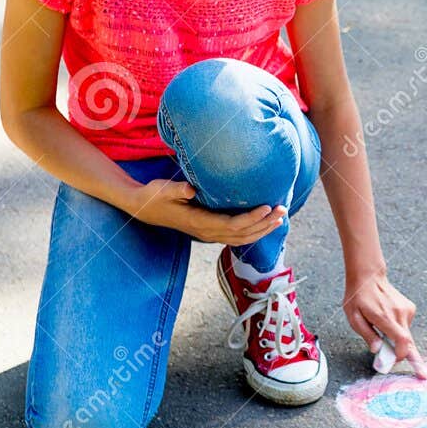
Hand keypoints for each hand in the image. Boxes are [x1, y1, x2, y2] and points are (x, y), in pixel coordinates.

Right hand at [123, 178, 286, 244]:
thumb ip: (177, 190)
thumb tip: (190, 189)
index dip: (252, 218)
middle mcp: (207, 232)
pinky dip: (253, 232)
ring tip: (280, 218)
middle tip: (282, 210)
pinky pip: (236, 237)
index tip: (266, 207)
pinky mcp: (210, 231)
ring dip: (262, 230)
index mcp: (199, 223)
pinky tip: (265, 224)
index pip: (232, 225)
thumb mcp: (162, 189)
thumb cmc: (153, 195)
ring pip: (242, 238)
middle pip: (243, 234)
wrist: (144, 208)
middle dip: (264, 224)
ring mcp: (209, 234)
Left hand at [342, 270, 426, 377]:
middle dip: (414, 359)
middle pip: (409, 342)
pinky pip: (406, 328)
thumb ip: (367, 335)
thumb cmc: (358, 298)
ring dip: (397, 341)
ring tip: (382, 331)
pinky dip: (398, 331)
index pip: (402, 340)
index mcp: (384, 317)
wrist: (369, 277)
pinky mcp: (410, 309)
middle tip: (423, 374)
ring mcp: (407, 310)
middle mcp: (399, 314)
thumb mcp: (354, 318)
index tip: (399, 363)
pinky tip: (388, 322)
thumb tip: (377, 350)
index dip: (402, 355)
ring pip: (407, 336)